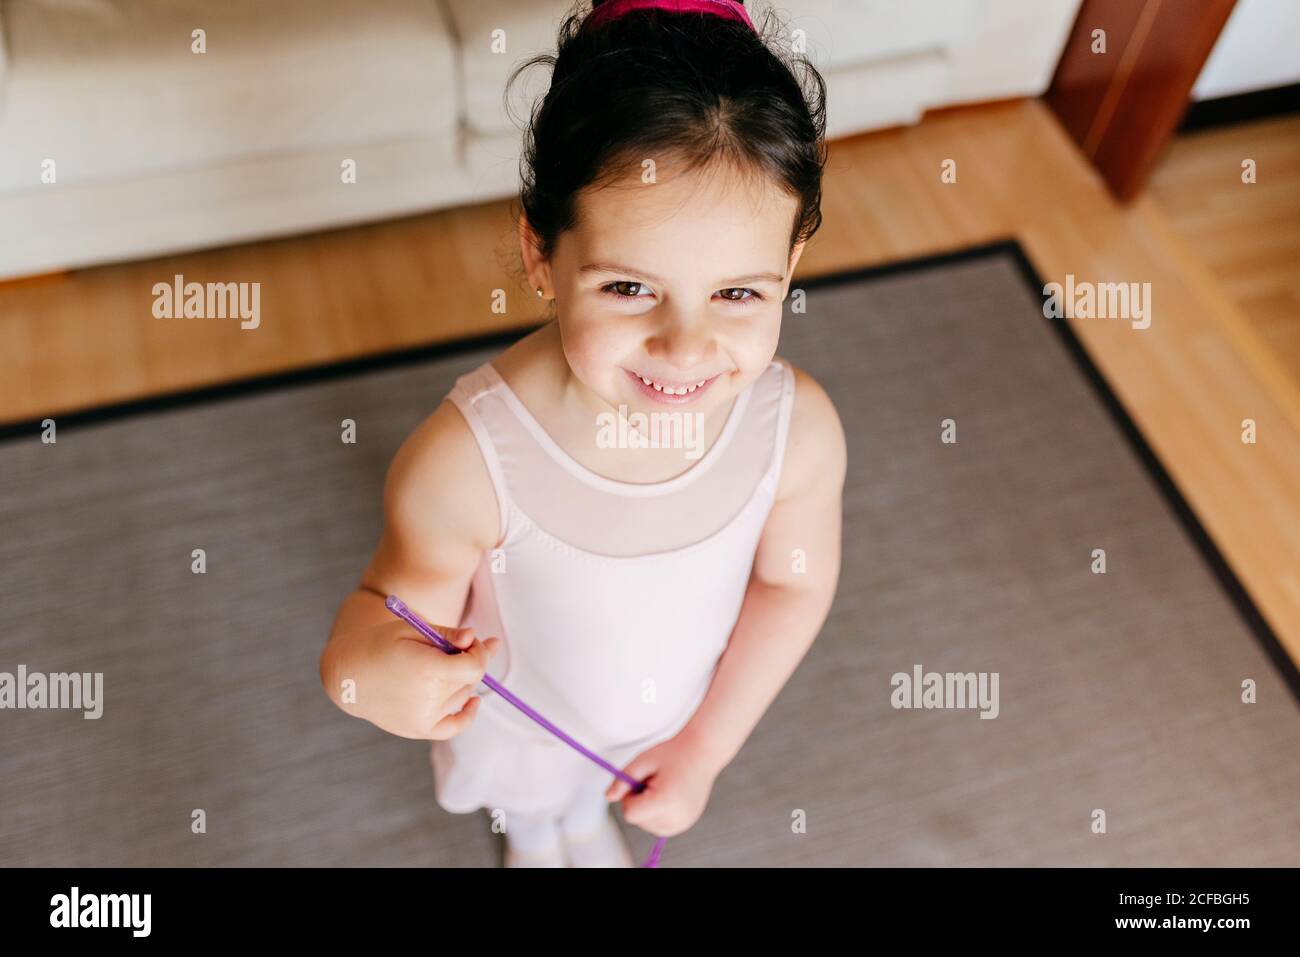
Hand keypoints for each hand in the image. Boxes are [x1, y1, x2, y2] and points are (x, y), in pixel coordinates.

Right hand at [340, 617, 500, 740]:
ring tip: (439, 665)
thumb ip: (446, 634)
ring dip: (461, 680)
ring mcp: (423, 718)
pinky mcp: (419, 730)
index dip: (479, 652)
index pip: (474, 666)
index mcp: (426, 669)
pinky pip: (455, 727)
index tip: (471, 642)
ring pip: (463, 696)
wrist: (348, 675)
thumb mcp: (411, 629)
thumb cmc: (379, 645)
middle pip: (470, 680)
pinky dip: (468, 715)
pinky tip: (473, 701)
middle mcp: (427, 698)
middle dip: (471, 660)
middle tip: (461, 646)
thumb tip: (473, 637)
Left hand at [604, 734, 718, 837]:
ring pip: (647, 825)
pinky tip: (668, 795)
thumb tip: (609, 797)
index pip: (630, 813)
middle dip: (639, 801)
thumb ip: (622, 780)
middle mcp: (675, 818)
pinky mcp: (685, 824)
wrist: (702, 752)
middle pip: (638, 820)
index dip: (629, 796)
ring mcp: (682, 823)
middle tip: (654, 780)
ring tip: (663, 787)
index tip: (640, 780)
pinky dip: (658, 812)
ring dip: (648, 808)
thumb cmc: (673, 754)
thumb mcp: (642, 761)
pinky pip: (659, 825)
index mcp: (665, 803)